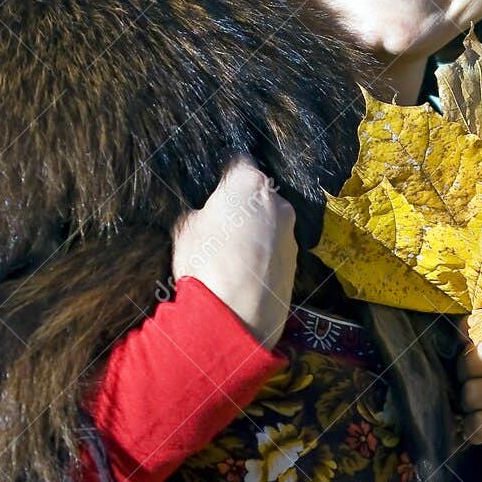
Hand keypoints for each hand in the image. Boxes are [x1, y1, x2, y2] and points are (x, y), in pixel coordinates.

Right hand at [171, 155, 296, 350]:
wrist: (237, 317)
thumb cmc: (207, 266)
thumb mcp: (185, 230)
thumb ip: (199, 213)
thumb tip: (204, 215)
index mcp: (249, 184)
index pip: (238, 164)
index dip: (224, 175)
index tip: (215, 185)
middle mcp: (278, 203)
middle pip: (258, 196)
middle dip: (242, 206)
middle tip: (220, 225)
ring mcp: (290, 235)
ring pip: (271, 225)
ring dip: (256, 233)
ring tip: (232, 257)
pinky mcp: (296, 264)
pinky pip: (276, 252)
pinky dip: (264, 258)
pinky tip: (245, 275)